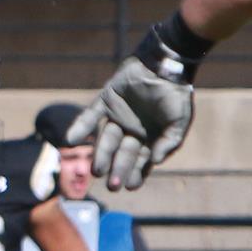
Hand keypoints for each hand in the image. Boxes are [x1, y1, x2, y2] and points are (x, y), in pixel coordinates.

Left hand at [68, 25, 196, 189]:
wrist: (165, 64)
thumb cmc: (175, 93)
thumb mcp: (179, 121)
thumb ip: (170, 142)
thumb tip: (156, 161)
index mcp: (149, 137)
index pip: (140, 161)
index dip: (135, 174)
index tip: (129, 186)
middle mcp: (132, 129)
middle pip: (121, 153)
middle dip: (117, 169)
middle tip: (112, 185)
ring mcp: (117, 115)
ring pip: (106, 139)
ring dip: (100, 155)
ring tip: (97, 171)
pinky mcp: (106, 100)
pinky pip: (90, 116)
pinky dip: (80, 127)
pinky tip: (71, 140)